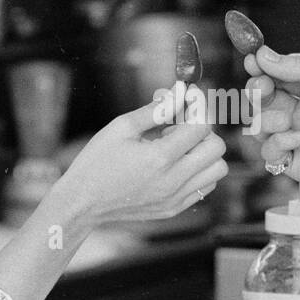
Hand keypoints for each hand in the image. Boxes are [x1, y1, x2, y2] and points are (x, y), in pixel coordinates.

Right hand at [58, 85, 227, 226]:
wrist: (82, 202)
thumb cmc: (97, 161)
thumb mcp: (122, 127)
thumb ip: (156, 109)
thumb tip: (181, 91)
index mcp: (160, 157)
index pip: (202, 125)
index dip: (198, 106)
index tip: (189, 98)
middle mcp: (173, 181)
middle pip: (217, 148)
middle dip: (204, 130)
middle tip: (181, 125)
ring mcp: (176, 198)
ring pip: (217, 169)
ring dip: (205, 152)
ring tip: (178, 147)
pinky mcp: (174, 209)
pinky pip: (205, 187)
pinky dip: (199, 171)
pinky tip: (176, 164)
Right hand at [245, 47, 299, 194]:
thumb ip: (297, 66)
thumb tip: (263, 55)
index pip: (278, 77)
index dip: (262, 70)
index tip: (251, 62)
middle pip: (263, 101)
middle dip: (257, 93)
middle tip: (262, 89)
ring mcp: (298, 138)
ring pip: (261, 127)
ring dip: (267, 120)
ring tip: (286, 120)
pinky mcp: (297, 162)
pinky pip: (270, 153)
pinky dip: (278, 144)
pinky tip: (299, 139)